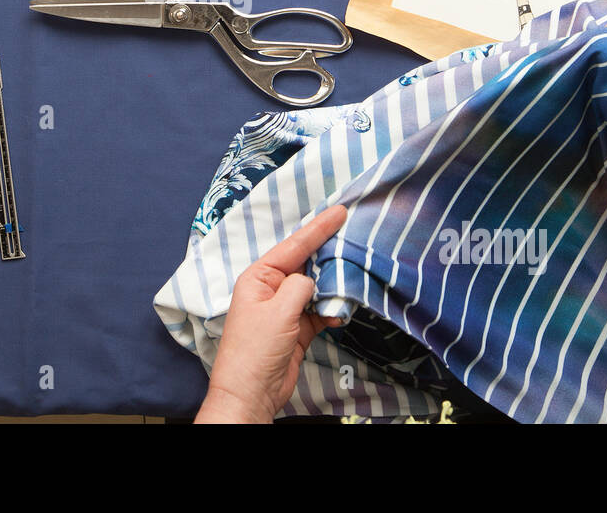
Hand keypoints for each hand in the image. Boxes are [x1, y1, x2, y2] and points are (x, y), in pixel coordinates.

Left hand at [194, 204, 347, 422]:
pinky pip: (320, 310)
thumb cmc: (255, 351)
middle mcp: (271, 289)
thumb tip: (313, 281)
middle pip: (306, 263)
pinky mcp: (297, 329)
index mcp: (259, 277)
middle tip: (354, 234)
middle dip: (329, 252)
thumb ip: (300, 287)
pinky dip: (332, 310)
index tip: (339, 211)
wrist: (251, 394)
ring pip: (316, 287)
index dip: (318, 228)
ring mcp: (285, 309)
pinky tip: (342, 311)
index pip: (293, 246)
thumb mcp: (279, 311)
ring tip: (355, 270)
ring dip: (334, 284)